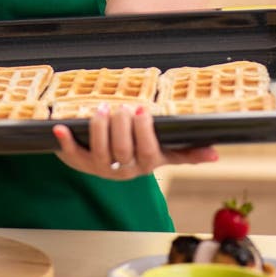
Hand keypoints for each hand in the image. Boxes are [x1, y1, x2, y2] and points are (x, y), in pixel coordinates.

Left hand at [52, 104, 217, 179]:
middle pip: (123, 150)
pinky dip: (66, 142)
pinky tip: (59, 128)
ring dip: (99, 129)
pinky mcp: (81, 163)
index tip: (144, 110)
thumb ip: (187, 152)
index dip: (145, 131)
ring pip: (100, 153)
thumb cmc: (140, 153)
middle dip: (122, 125)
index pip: (148, 151)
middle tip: (123, 107)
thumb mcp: (164, 154)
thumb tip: (216, 153)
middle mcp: (124, 170)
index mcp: (146, 164)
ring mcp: (102, 169)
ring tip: (101, 109)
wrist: (109, 164)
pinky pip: (72, 156)